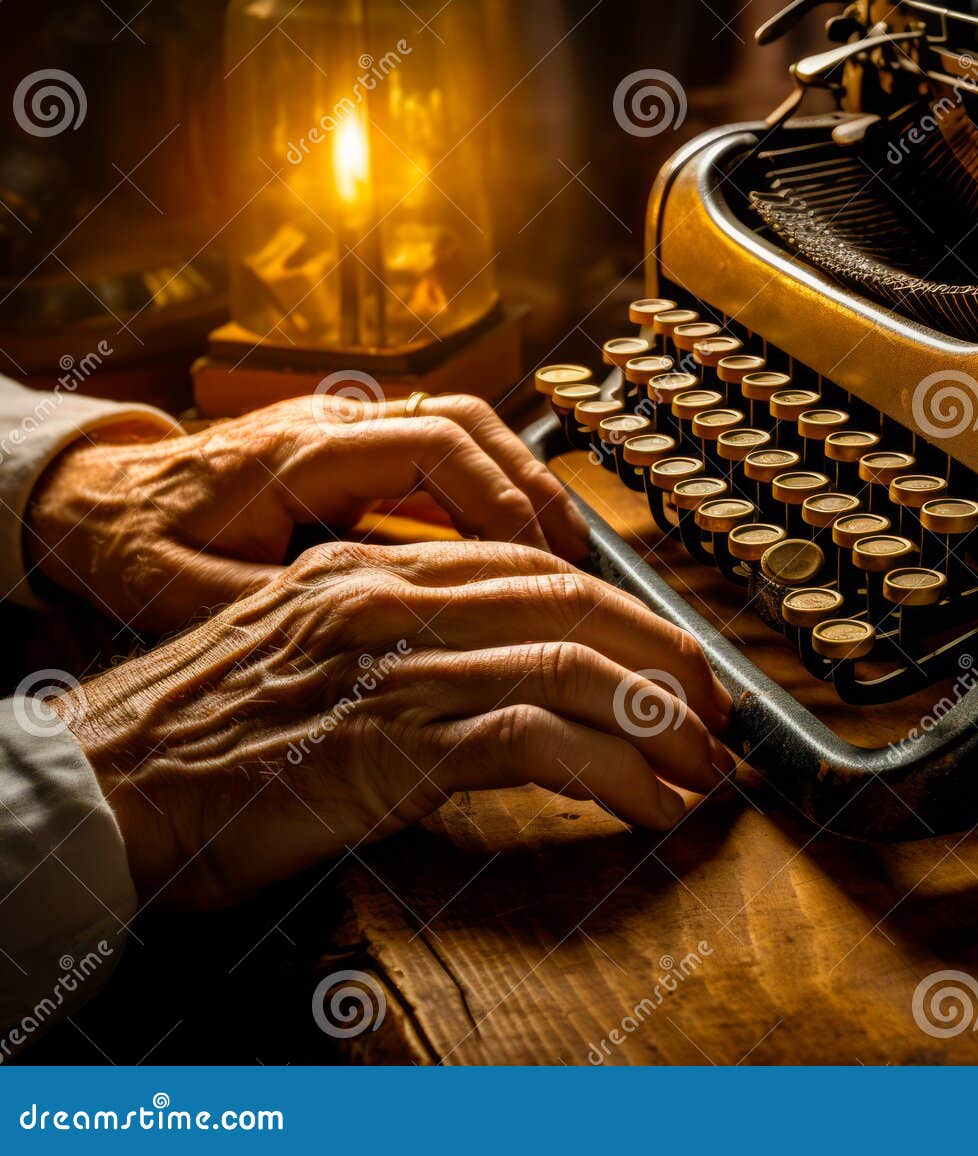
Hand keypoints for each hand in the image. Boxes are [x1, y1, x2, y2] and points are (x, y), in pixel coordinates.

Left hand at [24, 393, 589, 630]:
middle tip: (576, 556)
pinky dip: (488, 491)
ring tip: (563, 551)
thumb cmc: (130, 542)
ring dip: (519, 482)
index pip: (430, 446)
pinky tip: (512, 548)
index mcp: (297, 453)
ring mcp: (343, 429)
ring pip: (462, 427)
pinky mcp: (348, 449)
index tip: (537, 561)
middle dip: (531, 485)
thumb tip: (355, 636)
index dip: (496, 499)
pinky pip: (440, 451)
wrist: (93, 497)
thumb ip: (265, 606)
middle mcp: (330, 424)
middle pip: (465, 422)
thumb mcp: (178, 590)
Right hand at [49, 540, 734, 909]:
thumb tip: (481, 671)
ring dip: (658, 721)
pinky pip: (540, 743)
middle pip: (574, 600)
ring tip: (699, 768)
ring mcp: (394, 667)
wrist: (96, 792)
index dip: (622, 608)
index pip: (532, 564)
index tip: (668, 657)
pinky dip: (614, 774)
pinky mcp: (392, 747)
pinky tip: (647, 806)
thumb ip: (388, 641)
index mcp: (370, 571)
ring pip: (573, 664)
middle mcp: (390, 599)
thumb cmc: (193, 741)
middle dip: (664, 657)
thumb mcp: (297, 657)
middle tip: (713, 711)